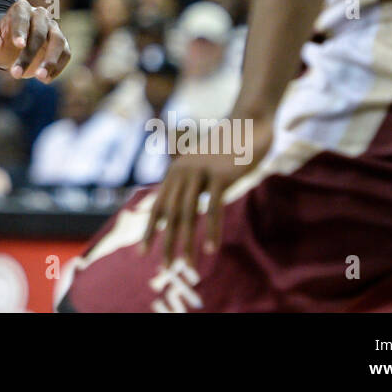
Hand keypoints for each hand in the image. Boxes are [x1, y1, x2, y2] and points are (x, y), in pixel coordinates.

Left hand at [0, 0, 70, 80]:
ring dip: (51, 60)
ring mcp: (53, 28)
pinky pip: (66, 54)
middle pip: (40, 32)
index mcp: (21, 8)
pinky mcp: (62, 44)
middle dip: (29, 54)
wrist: (9, 47)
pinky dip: (57, 67)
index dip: (21, 30)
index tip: (18, 45)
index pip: (22, 17)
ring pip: (58, 42)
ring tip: (40, 77)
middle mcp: (40, 15)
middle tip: (15, 74)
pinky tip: (45, 80)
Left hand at [143, 115, 273, 266]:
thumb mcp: (202, 167)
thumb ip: (190, 187)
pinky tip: (210, 248)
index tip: (143, 253)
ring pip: (189, 213)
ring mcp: (201, 172)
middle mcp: (183, 171)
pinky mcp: (221, 175)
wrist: (248, 124)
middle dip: (166, 242)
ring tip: (186, 265)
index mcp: (176, 171)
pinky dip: (212, 230)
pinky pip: (214, 207)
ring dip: (187, 242)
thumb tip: (178, 211)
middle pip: (171, 213)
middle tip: (164, 267)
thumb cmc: (225, 150)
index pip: (159, 205)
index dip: (150, 230)